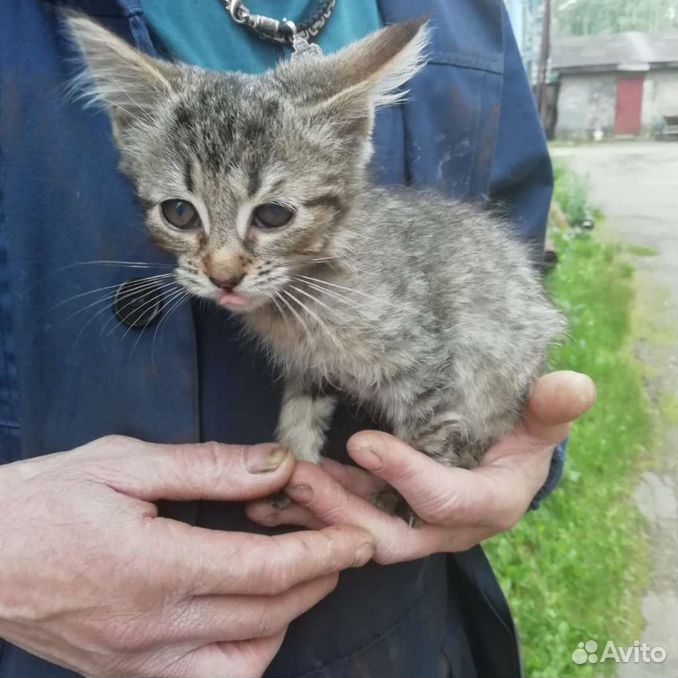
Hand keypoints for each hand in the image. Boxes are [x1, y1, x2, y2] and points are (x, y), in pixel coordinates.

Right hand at [0, 436, 373, 677]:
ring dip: (289, 618)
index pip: (265, 569)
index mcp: (155, 566)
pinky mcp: (128, 675)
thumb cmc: (49, 500)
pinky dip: (247, 655)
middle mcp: (153, 626)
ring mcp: (139, 661)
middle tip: (342, 545)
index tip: (359, 538)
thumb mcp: (125, 464)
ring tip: (303, 576)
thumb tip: (277, 465)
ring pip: (246, 659)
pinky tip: (253, 621)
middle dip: (319, 578)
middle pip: (268, 613)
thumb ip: (209, 468)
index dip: (323, 552)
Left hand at [247, 371, 594, 564]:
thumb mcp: (540, 417)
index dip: (406, 476)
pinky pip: (347, 515)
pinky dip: (314, 505)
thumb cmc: (522, 430)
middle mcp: (448, 527)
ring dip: (318, 510)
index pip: (446, 501)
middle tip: (302, 480)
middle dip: (344, 510)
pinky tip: (278, 488)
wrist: (502, 450)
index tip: (362, 441)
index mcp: (490, 504)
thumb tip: (575, 386)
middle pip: (392, 533)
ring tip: (277, 486)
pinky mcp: (387, 511)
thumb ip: (551, 405)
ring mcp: (414, 524)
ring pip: (361, 530)